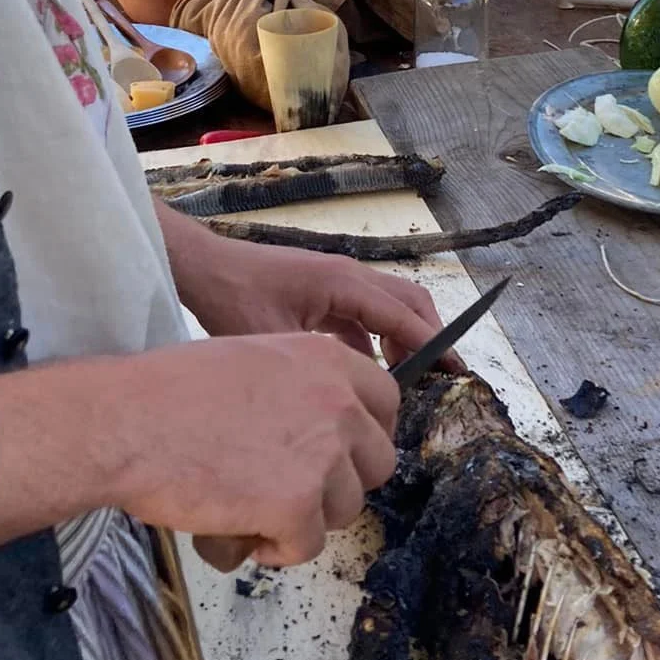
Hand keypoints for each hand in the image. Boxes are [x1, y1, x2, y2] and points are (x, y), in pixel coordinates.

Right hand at [119, 335, 400, 565]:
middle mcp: (338, 401)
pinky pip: (308, 544)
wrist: (128, 422)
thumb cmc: (171, 392)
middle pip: (377, 462)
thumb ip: (301, 388)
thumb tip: (326, 433)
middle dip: (339, 483)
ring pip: (346, 508)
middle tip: (292, 490)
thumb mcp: (254, 361)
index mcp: (328, 359)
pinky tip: (240, 529)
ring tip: (254, 508)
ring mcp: (323, 453)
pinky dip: (277, 547)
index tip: (340, 454)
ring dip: (306, 517)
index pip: (386, 402)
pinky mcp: (298, 504)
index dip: (363, 436)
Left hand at [159, 207, 461, 370]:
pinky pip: (364, 316)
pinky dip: (377, 341)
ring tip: (410, 381)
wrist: (202, 269)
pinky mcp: (324, 293)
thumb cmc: (233, 297)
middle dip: (430, 336)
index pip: (404, 315)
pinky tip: (368, 373)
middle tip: (442, 378)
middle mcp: (350, 275)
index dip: (434, 344)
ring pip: (389, 307)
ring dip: (404, 338)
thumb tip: (362, 390)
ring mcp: (338, 282)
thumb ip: (324, 361)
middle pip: (409, 302)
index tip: (458, 372)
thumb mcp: (278, 338)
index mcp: (345, 281)